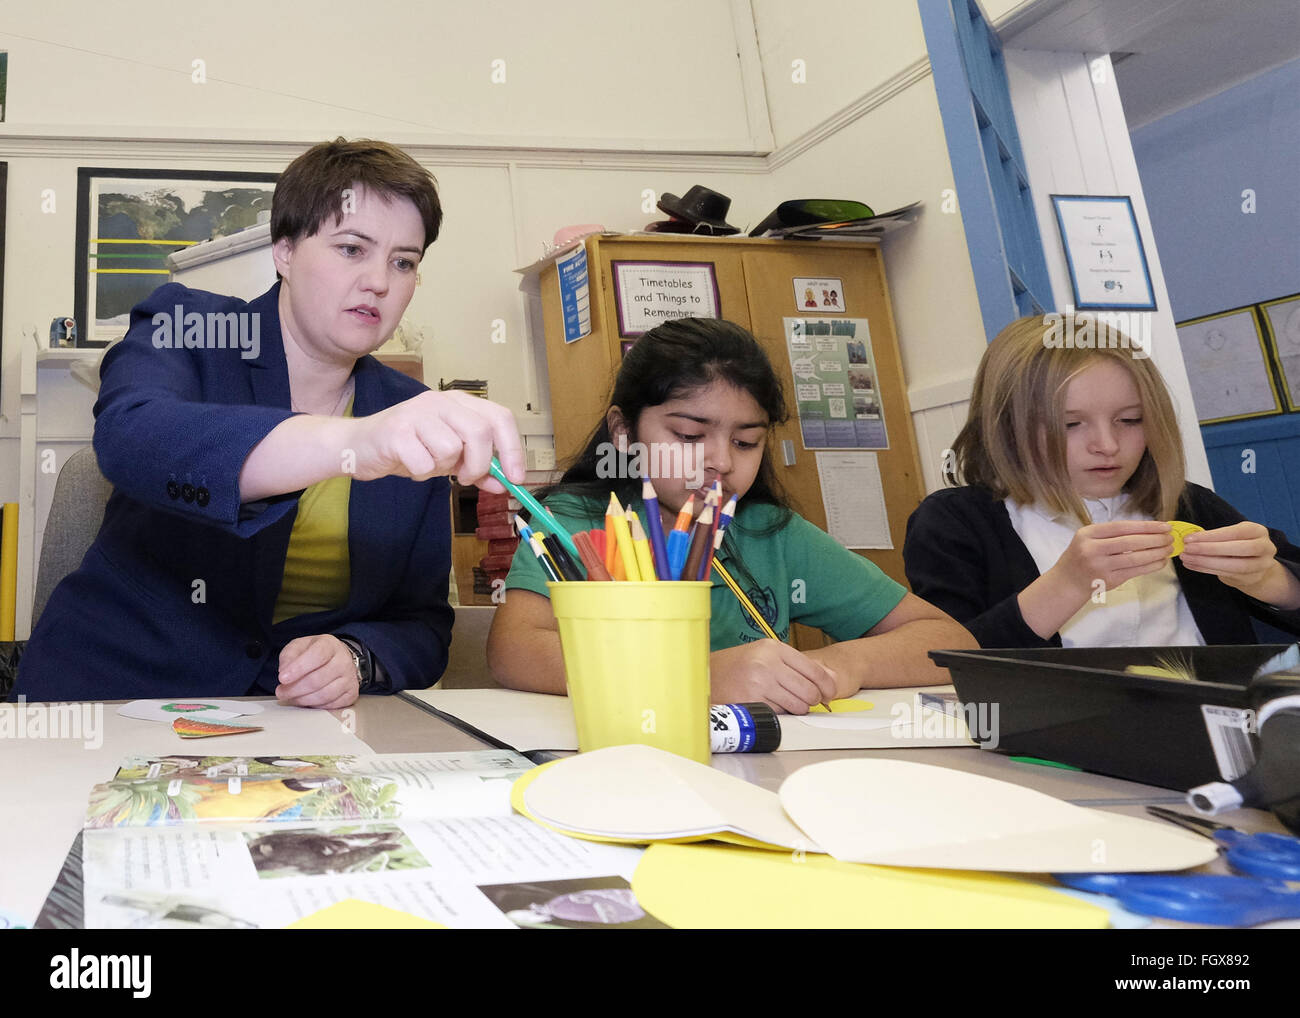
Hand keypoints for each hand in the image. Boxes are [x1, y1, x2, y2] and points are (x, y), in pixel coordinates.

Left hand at [276, 635, 359, 708]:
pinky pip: (331, 705)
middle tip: (281, 692)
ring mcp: (350, 678)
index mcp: (330, 645)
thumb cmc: (316, 654)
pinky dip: (315, 706)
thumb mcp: (299, 647)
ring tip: (291, 697)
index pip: (317, 656)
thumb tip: (284, 671)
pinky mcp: (351, 694)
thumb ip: (289, 655)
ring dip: (302, 700)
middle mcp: (343, 661)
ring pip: (324, 695)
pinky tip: (306, 700)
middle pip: (318, 679)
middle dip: (294, 689)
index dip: (298, 668)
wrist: (339, 659)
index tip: (282, 678)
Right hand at [347, 390, 525, 490]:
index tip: (515, 478)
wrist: (359, 446)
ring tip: (426, 463)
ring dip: (442, 468)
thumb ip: (478, 468)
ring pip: (452, 449)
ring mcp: (417, 413)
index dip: (512, 449)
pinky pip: (424, 462)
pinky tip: (408, 465)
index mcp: (459, 403)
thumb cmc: (409, 448)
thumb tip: (505, 484)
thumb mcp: (449, 458)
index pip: (500, 417)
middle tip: (464, 478)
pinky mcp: (397, 431)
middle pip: (480, 433)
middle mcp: (440, 401)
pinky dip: (420, 473)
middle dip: (478, 465)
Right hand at [708, 641, 836, 713]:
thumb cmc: (736, 666)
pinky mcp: (752, 701)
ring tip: (785, 703)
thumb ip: (797, 665)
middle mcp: (768, 663)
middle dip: (812, 700)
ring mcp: (759, 683)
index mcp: (774, 648)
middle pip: (810, 690)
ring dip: (797, 709)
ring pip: (798, 705)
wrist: (702, 674)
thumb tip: (831, 679)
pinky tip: (771, 707)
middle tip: (805, 701)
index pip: (815, 670)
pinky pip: (780, 714)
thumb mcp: (765, 655)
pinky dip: (780, 714)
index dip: (827, 686)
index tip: (828, 694)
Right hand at [1047, 520, 1172, 598]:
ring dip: (1156, 553)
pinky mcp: (1108, 580)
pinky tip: (1160, 561)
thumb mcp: (1088, 538)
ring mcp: (1100, 566)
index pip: (1122, 527)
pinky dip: (1151, 566)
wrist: (1067, 581)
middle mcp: (1092, 549)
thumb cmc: (1081, 556)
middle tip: (1170, 538)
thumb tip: (1148, 529)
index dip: (1146, 526)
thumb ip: (1112, 533)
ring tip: (1168, 549)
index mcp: (1088, 534)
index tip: (1164, 526)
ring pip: (1135, 558)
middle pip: (1130, 542)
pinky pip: (1135, 571)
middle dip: (1155, 539)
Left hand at [1178, 521, 1283, 596]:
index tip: (1189, 538)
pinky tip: (1192, 565)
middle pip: (1239, 549)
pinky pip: (1227, 574)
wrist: (1255, 565)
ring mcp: (1261, 565)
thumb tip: (1189, 538)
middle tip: (1187, 549)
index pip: (1235, 532)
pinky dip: (1206, 569)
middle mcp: (1265, 547)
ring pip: (1235, 565)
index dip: (1211, 536)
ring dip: (1206, 562)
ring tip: (1187, 558)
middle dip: (1210, 549)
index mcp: (1258, 531)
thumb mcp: (1231, 535)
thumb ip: (1215, 536)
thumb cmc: (1237, 544)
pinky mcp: (1252, 578)